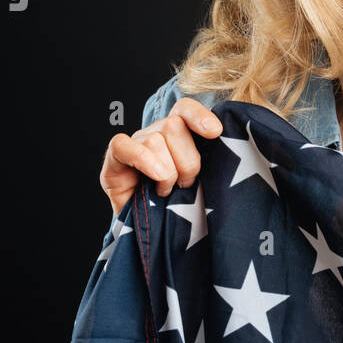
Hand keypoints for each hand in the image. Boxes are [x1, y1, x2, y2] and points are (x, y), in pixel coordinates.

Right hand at [99, 97, 222, 216]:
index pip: (185, 109)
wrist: (155, 234)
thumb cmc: (183, 205)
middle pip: (174, 125)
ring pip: (155, 140)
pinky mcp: (113, 162)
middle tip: (186, 184)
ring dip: (167, 172)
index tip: (216, 133)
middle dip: (187, 160)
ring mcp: (133, 145)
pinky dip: (143, 160)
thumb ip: (215, 161)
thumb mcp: (205, 181)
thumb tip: (229, 142)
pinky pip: (123, 146)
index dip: (199, 116)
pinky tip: (155, 178)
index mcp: (178, 133)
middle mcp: (155, 134)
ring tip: (166, 191)